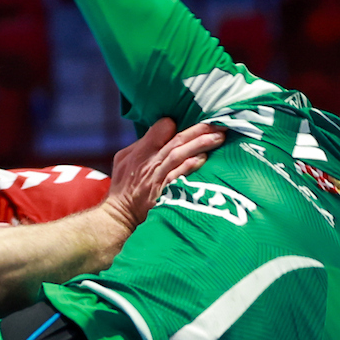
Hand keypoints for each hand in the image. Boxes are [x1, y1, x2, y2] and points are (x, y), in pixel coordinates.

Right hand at [99, 117, 224, 246]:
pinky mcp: (164, 192)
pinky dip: (191, 166)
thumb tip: (162, 132)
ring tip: (219, 137)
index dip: (174, 124)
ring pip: (181, 154)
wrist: (120, 215)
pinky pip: (179, 176)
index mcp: (142, 150)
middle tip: (219, 124)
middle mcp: (151, 161)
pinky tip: (204, 159)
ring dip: (201, 144)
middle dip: (200, 130)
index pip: (161, 128)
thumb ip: (141, 144)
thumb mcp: (123, 159)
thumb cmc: (123, 187)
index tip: (185, 125)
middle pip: (177, 139)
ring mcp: (158, 177)